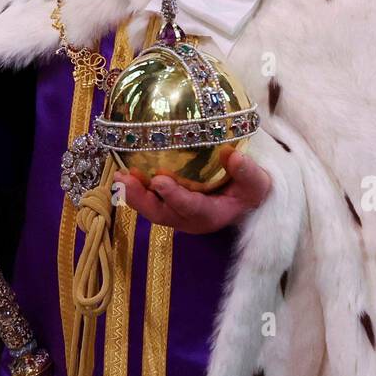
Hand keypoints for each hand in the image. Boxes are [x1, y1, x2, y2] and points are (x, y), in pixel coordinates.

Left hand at [116, 149, 270, 234]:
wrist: (244, 200)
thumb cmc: (249, 191)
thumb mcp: (257, 184)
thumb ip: (248, 173)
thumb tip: (233, 155)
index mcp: (211, 215)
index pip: (191, 208)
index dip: (174, 196)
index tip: (159, 180)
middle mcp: (189, 219)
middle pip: (161, 214)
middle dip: (141, 199)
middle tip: (125, 180)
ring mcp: (176, 214)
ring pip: (150, 209)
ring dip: (133, 195)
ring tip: (118, 176)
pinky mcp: (167, 205)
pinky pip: (148, 200)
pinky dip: (135, 189)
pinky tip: (123, 171)